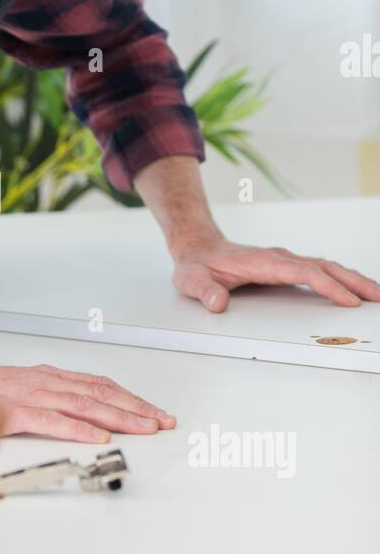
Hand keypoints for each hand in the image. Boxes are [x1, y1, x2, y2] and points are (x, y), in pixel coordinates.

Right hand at [0, 364, 174, 442]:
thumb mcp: (27, 390)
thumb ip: (55, 402)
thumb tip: (85, 418)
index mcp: (52, 377)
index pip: (102, 386)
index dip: (131, 399)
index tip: (154, 413)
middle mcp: (48, 382)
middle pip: (101, 394)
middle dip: (135, 408)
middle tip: (160, 422)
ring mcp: (33, 396)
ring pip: (85, 405)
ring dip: (118, 417)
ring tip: (143, 428)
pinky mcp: (16, 413)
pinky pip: (52, 420)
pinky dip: (77, 428)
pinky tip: (97, 436)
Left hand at [171, 236, 379, 312]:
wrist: (197, 248)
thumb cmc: (197, 265)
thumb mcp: (191, 280)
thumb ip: (204, 292)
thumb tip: (217, 304)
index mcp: (263, 261)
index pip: (304, 272)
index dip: (328, 286)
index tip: (348, 300)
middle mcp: (279, 258)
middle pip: (326, 267)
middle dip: (355, 282)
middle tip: (379, 298)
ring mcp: (285, 261)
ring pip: (327, 267)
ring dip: (354, 280)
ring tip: (377, 296)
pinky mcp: (286, 267)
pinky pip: (320, 271)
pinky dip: (341, 279)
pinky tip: (354, 290)